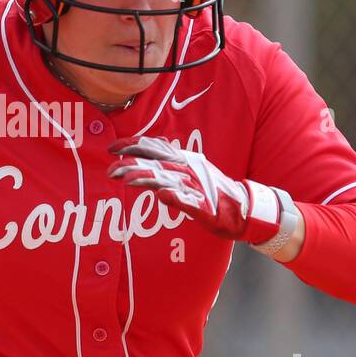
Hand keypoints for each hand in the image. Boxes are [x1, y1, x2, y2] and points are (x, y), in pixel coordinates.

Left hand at [106, 135, 286, 243]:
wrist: (244, 209)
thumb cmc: (214, 194)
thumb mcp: (189, 175)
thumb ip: (168, 169)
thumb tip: (145, 163)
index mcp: (184, 160)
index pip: (155, 148)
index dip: (133, 146)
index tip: (112, 148)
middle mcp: (188, 169)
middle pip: (157, 162)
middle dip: (132, 163)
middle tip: (111, 168)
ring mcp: (196, 186)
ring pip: (167, 178)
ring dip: (147, 178)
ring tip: (127, 179)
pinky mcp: (203, 205)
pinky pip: (188, 200)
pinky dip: (175, 196)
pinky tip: (161, 195)